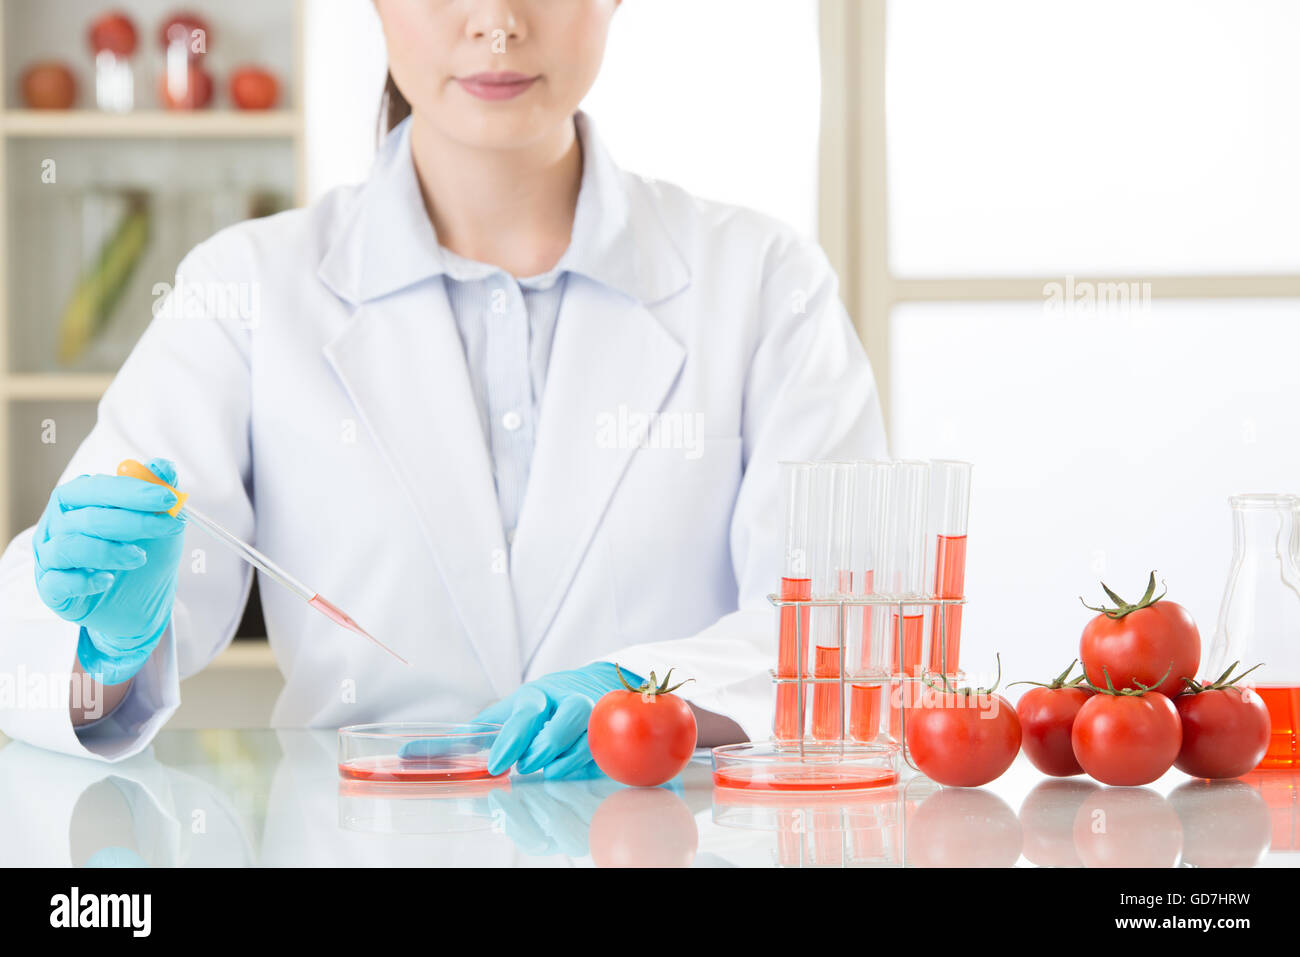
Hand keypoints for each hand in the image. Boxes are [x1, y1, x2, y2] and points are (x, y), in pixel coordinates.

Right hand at [33, 459, 185, 683]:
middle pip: (85, 517)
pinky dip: (84, 580)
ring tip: (140, 557)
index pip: (94, 487)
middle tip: (169, 526)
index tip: (168, 499)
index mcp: (76, 502)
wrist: (137, 603)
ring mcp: (50, 558)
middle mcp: (57, 526)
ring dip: (109, 551)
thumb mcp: (158, 523)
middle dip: (133, 521)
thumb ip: (158, 494)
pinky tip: (107, 580)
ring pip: (70, 547)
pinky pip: (58, 582)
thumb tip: (163, 467)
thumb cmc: (141, 554)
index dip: (131, 491)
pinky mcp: (51, 590)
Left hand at [476, 663, 640, 778]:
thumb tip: (434, 748)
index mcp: (540, 695)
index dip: (512, 741)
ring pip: (592, 736)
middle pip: (571, 715)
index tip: (497, 766)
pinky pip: (606, 753)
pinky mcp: (612, 734)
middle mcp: (572, 700)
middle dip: (547, 745)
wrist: (591, 685)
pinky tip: (570, 774)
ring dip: (568, 760)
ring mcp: (597, 717)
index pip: (527, 713)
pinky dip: (588, 768)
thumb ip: (479, 730)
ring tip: (549, 773)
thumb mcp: (512, 708)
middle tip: (525, 767)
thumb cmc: (544, 704)